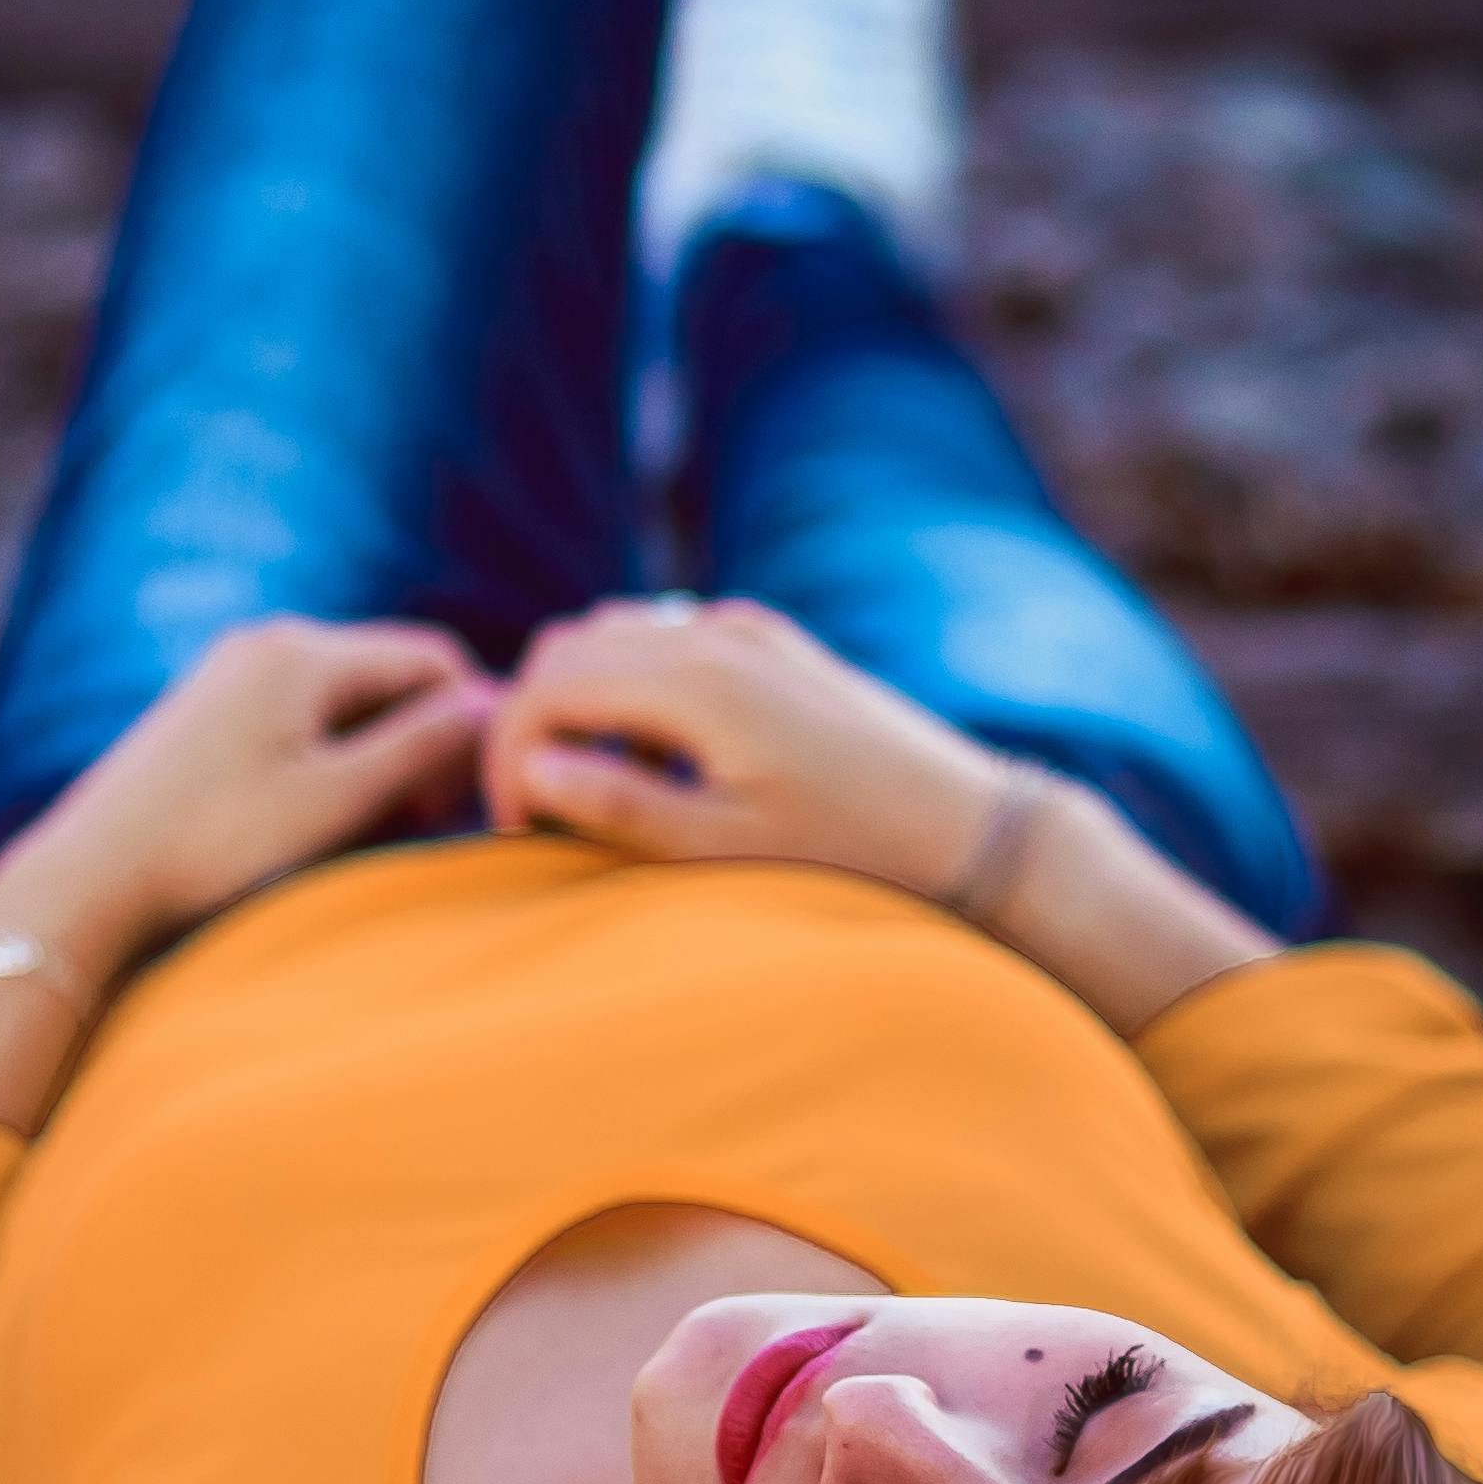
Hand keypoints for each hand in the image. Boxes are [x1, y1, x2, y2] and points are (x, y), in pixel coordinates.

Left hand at [0, 615, 495, 973]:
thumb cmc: (214, 846)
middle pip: (390, 678)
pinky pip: (298, 722)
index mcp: (304, 650)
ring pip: (345, 706)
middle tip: (407, 829)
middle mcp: (266, 642)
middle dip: (417, 748)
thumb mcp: (338, 801)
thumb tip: (496, 704)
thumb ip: (424, 746)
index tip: (454, 806)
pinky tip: (305, 828)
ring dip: (372, 765)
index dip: (467, 729)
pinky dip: (324, 768)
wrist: (87, 883)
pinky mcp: (206, 713)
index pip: (436, 660)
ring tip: (353, 836)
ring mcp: (230, 674)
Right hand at [481, 595, 995, 898]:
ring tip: (603, 789)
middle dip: (534, 724)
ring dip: (582, 700)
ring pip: (615, 633)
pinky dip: (635, 684)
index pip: (546, 687)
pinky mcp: (777, 644)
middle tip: (545, 812)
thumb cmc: (852, 853)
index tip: (523, 829)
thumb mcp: (726, 848)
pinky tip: (663, 756)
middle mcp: (716, 636)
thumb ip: (621, 806)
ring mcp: (749, 631)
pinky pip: (670, 637)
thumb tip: (533, 766)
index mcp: (695, 683)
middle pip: (567, 648)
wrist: (972, 829)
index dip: (510, 756)